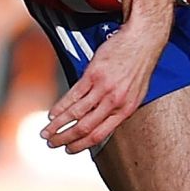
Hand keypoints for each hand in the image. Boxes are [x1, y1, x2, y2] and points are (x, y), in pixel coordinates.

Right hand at [40, 18, 163, 153]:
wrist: (142, 40)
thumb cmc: (140, 65)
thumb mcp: (136, 93)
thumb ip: (120, 109)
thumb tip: (105, 122)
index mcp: (125, 110)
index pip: (100, 135)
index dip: (82, 145)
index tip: (70, 150)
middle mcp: (114, 102)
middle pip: (84, 127)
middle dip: (65, 138)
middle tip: (52, 143)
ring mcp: (103, 88)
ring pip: (76, 113)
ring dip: (58, 125)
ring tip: (47, 131)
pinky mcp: (93, 74)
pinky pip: (74, 95)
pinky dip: (60, 106)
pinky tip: (52, 113)